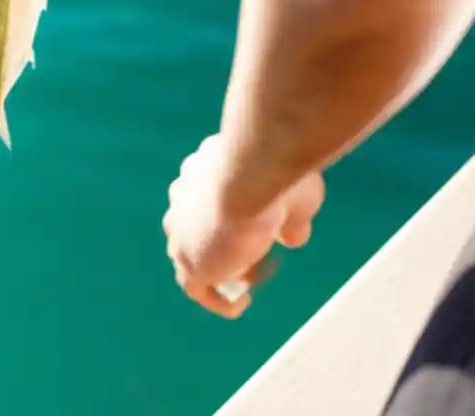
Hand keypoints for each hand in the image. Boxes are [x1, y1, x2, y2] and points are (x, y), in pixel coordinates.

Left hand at [163, 135, 324, 317]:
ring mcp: (180, 230)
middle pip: (197, 228)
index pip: (209, 199)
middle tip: (252, 254)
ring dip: (221, 269)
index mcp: (201, 170)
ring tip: (249, 280)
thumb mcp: (294, 200)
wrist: (251, 175)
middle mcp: (183, 195)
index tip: (258, 230)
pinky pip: (198, 288)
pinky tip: (238, 304)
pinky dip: (217, 298)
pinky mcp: (188, 261)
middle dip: (222, 243)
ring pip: (196, 257)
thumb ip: (290, 220)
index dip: (232, 217)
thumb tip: (292, 237)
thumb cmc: (275, 176)